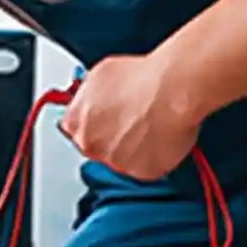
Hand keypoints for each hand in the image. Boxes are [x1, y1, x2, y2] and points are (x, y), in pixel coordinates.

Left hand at [60, 54, 203, 181]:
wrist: (172, 89)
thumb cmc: (141, 78)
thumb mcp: (100, 75)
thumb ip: (88, 97)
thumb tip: (92, 100)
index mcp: (75, 122)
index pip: (77, 130)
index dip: (95, 122)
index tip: (106, 118)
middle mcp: (91, 145)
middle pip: (98, 147)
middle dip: (113, 136)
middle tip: (132, 118)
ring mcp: (116, 161)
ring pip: (122, 159)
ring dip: (133, 146)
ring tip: (150, 123)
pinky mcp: (142, 172)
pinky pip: (146, 166)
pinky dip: (154, 155)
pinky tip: (161, 135)